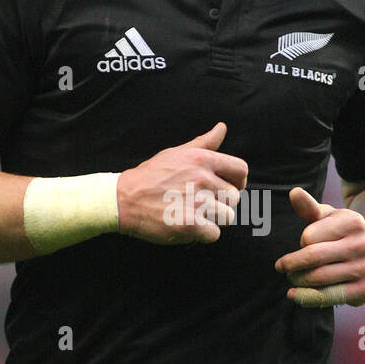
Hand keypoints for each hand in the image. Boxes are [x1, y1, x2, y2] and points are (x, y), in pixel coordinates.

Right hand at [117, 121, 247, 244]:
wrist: (123, 199)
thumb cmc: (151, 176)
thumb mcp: (176, 153)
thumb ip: (204, 143)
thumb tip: (222, 128)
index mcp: (202, 159)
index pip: (241, 170)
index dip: (238, 182)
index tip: (227, 188)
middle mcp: (201, 178)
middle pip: (234, 197)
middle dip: (221, 203)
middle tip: (199, 204)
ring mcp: (196, 202)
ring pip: (227, 217)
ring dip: (213, 220)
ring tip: (193, 214)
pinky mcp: (189, 225)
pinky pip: (214, 235)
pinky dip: (202, 235)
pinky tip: (187, 226)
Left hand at [274, 187, 364, 305]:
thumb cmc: (344, 235)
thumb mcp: (330, 218)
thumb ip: (309, 207)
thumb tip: (293, 192)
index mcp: (353, 222)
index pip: (310, 236)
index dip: (301, 242)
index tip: (302, 245)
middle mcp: (362, 245)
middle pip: (313, 257)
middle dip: (292, 264)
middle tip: (282, 267)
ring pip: (318, 278)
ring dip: (298, 280)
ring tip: (292, 278)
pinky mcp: (364, 290)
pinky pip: (328, 297)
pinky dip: (306, 297)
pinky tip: (294, 294)